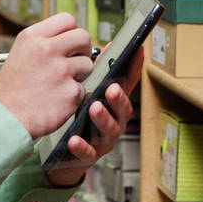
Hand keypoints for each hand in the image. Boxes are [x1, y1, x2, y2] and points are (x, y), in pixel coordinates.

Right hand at [0, 13, 93, 139]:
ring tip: (60, 84)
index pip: (67, 19)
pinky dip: (73, 95)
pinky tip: (57, 99)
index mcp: (32, 37)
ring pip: (88, 64)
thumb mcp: (20, 53)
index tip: (70, 42)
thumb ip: (43, 42)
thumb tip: (70, 37)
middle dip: (83, 49)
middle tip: (75, 60)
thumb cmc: (11, 89)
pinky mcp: (70, 92)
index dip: (72, 31)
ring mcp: (60, 71)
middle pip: (83, 37)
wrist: (5, 119)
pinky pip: (83, 88)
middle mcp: (47, 50)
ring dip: (79, 74)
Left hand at [43, 46, 143, 188]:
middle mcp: (115, 122)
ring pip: (109, 131)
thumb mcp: (89, 93)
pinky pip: (88, 152)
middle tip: (112, 88)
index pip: (128, 85)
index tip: (137, 52)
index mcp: (114, 105)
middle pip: (123, 110)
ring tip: (94, 108)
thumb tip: (108, 46)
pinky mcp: (89, 155)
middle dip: (119, 98)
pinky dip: (82, 146)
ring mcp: (104, 140)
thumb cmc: (79, 118)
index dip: (134, 69)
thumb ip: (99, 73)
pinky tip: (73, 139)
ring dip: (103, 119)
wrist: (65, 154)